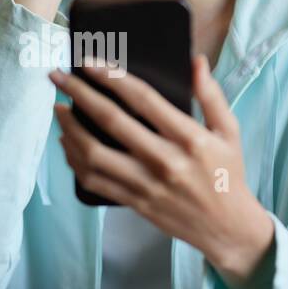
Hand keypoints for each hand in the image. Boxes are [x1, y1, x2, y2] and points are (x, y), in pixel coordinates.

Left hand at [49, 55, 274, 280]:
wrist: (227, 227)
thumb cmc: (228, 174)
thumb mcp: (229, 132)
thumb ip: (211, 95)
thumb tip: (195, 61)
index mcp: (189, 138)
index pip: (143, 99)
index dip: (111, 77)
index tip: (87, 62)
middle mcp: (165, 161)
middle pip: (111, 121)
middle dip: (79, 94)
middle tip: (57, 77)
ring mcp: (146, 184)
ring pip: (94, 154)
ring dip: (70, 129)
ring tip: (59, 109)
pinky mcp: (135, 202)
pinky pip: (95, 181)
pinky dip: (75, 161)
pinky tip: (67, 144)